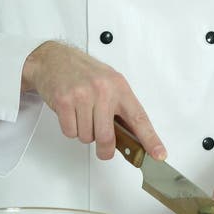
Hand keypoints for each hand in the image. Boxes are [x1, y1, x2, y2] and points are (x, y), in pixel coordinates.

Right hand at [21, 41, 166, 162]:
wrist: (54, 59)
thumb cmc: (83, 72)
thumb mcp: (109, 82)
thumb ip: (121, 107)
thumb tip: (132, 137)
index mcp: (119, 86)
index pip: (139, 117)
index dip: (150, 139)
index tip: (159, 154)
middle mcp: (103, 90)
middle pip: (107, 137)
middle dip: (105, 149)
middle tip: (104, 149)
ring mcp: (83, 95)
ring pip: (86, 137)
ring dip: (84, 132)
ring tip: (81, 114)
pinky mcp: (64, 101)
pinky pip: (70, 132)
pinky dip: (70, 128)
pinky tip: (71, 113)